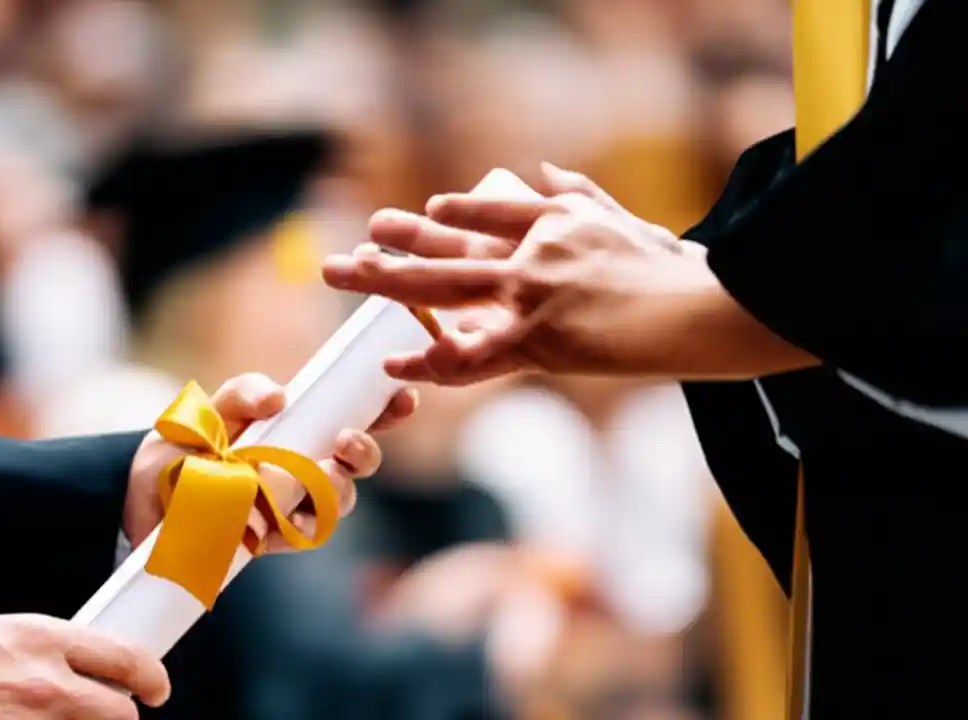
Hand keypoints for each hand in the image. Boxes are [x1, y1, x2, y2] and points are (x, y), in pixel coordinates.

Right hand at [0, 614, 168, 718]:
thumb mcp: (14, 631)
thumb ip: (60, 648)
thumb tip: (97, 664)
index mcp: (48, 641)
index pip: (127, 658)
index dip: (153, 676)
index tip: (157, 686)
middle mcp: (47, 686)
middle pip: (120, 713)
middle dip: (121, 713)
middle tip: (115, 710)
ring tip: (62, 713)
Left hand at [124, 372, 416, 546]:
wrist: (137, 503)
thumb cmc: (179, 451)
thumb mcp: (206, 412)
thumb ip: (241, 395)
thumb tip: (279, 398)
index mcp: (299, 431)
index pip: (356, 418)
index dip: (386, 410)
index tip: (401, 396)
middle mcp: (304, 471)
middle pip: (357, 465)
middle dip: (363, 453)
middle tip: (346, 442)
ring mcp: (292, 509)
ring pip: (336, 502)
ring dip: (332, 487)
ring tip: (316, 473)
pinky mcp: (270, 541)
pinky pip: (299, 535)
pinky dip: (293, 522)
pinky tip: (278, 512)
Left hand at [323, 163, 815, 383]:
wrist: (708, 310)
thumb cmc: (679, 274)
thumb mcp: (631, 222)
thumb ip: (583, 196)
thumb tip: (546, 170)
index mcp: (558, 223)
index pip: (489, 215)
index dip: (449, 219)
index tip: (420, 215)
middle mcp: (535, 252)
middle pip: (451, 246)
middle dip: (398, 244)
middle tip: (358, 239)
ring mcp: (532, 295)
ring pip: (444, 289)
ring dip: (387, 281)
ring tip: (342, 272)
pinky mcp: (540, 341)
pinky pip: (474, 357)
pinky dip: (432, 363)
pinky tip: (394, 363)